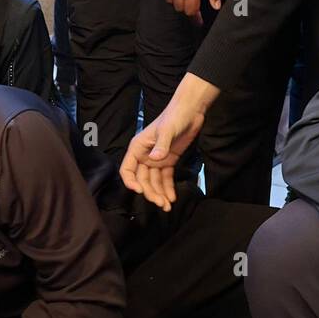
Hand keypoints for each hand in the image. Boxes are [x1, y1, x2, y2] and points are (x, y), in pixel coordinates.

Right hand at [120, 74, 216, 211]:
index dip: (131, 182)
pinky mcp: (168, 161)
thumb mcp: (167, 129)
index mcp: (137, 148)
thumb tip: (155, 159)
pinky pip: (165, 178)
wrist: (191, 111)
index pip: (127, 170)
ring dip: (159, 194)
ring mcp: (156, 160)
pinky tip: (172, 198)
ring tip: (167, 206)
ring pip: (154, 181)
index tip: (139, 191)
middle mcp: (144, 156)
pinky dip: (168, 188)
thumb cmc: (175, 116)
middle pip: (142, 180)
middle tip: (160, 203)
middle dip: (150, 192)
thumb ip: (161, 145)